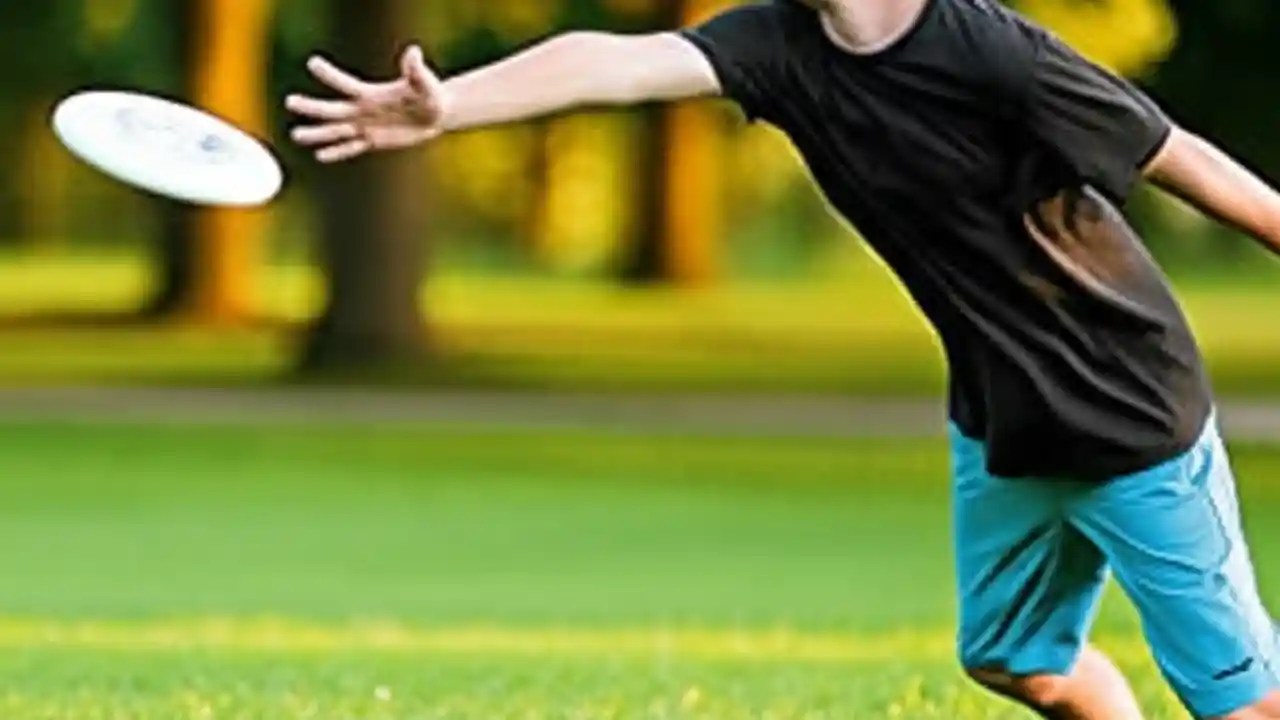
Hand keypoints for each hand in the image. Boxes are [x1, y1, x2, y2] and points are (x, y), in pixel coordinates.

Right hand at [285, 45, 448, 162]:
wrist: (435, 112)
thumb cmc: (429, 93)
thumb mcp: (424, 82)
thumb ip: (415, 70)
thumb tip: (414, 52)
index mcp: (371, 94)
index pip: (346, 84)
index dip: (331, 74)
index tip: (313, 63)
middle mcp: (362, 109)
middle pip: (333, 110)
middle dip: (312, 107)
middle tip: (290, 101)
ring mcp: (365, 126)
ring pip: (336, 131)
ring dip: (317, 134)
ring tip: (295, 135)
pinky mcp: (372, 141)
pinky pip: (351, 148)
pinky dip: (337, 152)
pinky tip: (320, 156)